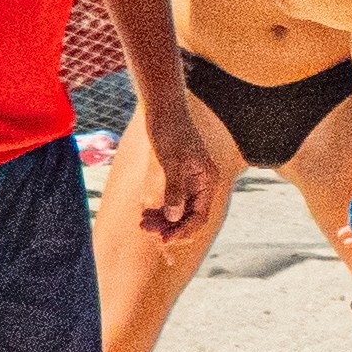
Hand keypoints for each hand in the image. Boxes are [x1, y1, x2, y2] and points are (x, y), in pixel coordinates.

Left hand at [135, 106, 219, 242]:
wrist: (164, 111)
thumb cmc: (170, 133)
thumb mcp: (172, 162)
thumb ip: (174, 190)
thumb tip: (173, 218)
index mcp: (208, 181)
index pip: (200, 217)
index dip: (182, 231)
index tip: (163, 240)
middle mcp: (203, 184)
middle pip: (190, 217)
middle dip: (169, 227)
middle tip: (146, 230)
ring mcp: (191, 182)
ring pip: (180, 211)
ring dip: (163, 221)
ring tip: (143, 223)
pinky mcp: (179, 179)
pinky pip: (173, 202)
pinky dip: (160, 210)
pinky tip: (146, 213)